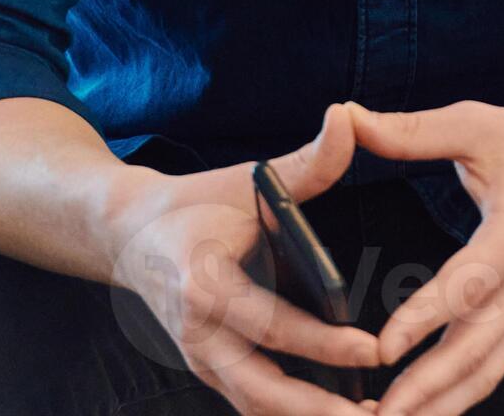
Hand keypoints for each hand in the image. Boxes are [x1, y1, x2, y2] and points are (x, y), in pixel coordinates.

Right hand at [105, 104, 386, 414]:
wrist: (130, 234)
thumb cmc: (198, 203)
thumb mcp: (247, 179)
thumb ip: (306, 162)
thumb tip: (347, 117)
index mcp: (206, 286)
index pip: (274, 324)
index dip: (324, 343)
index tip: (373, 351)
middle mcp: (199, 335)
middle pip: (263, 390)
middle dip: (318, 409)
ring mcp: (201, 360)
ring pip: (257, 407)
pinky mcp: (210, 371)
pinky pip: (252, 404)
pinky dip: (292, 415)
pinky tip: (340, 414)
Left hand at [349, 100, 503, 415]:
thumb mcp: (478, 125)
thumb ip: (412, 130)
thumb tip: (345, 118)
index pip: (469, 283)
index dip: (426, 317)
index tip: (384, 348)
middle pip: (477, 349)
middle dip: (426, 389)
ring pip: (485, 372)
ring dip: (438, 406)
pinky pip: (490, 369)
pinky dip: (455, 397)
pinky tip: (417, 414)